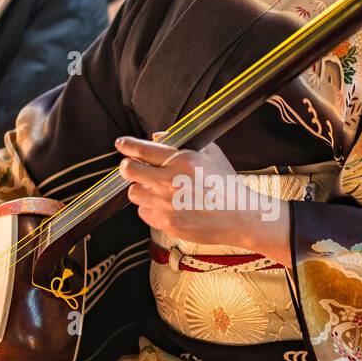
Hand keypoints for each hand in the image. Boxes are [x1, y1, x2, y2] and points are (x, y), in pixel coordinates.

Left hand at [116, 134, 291, 264]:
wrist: (240, 217)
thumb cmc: (227, 184)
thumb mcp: (210, 153)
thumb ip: (182, 141)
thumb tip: (156, 137)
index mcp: (181, 160)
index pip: (142, 149)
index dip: (127, 145)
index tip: (121, 144)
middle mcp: (170, 182)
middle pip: (129, 171)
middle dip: (127, 166)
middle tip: (132, 166)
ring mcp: (167, 205)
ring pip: (134, 193)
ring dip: (141, 188)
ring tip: (155, 188)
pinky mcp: (167, 223)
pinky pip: (144, 213)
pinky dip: (150, 208)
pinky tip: (165, 205)